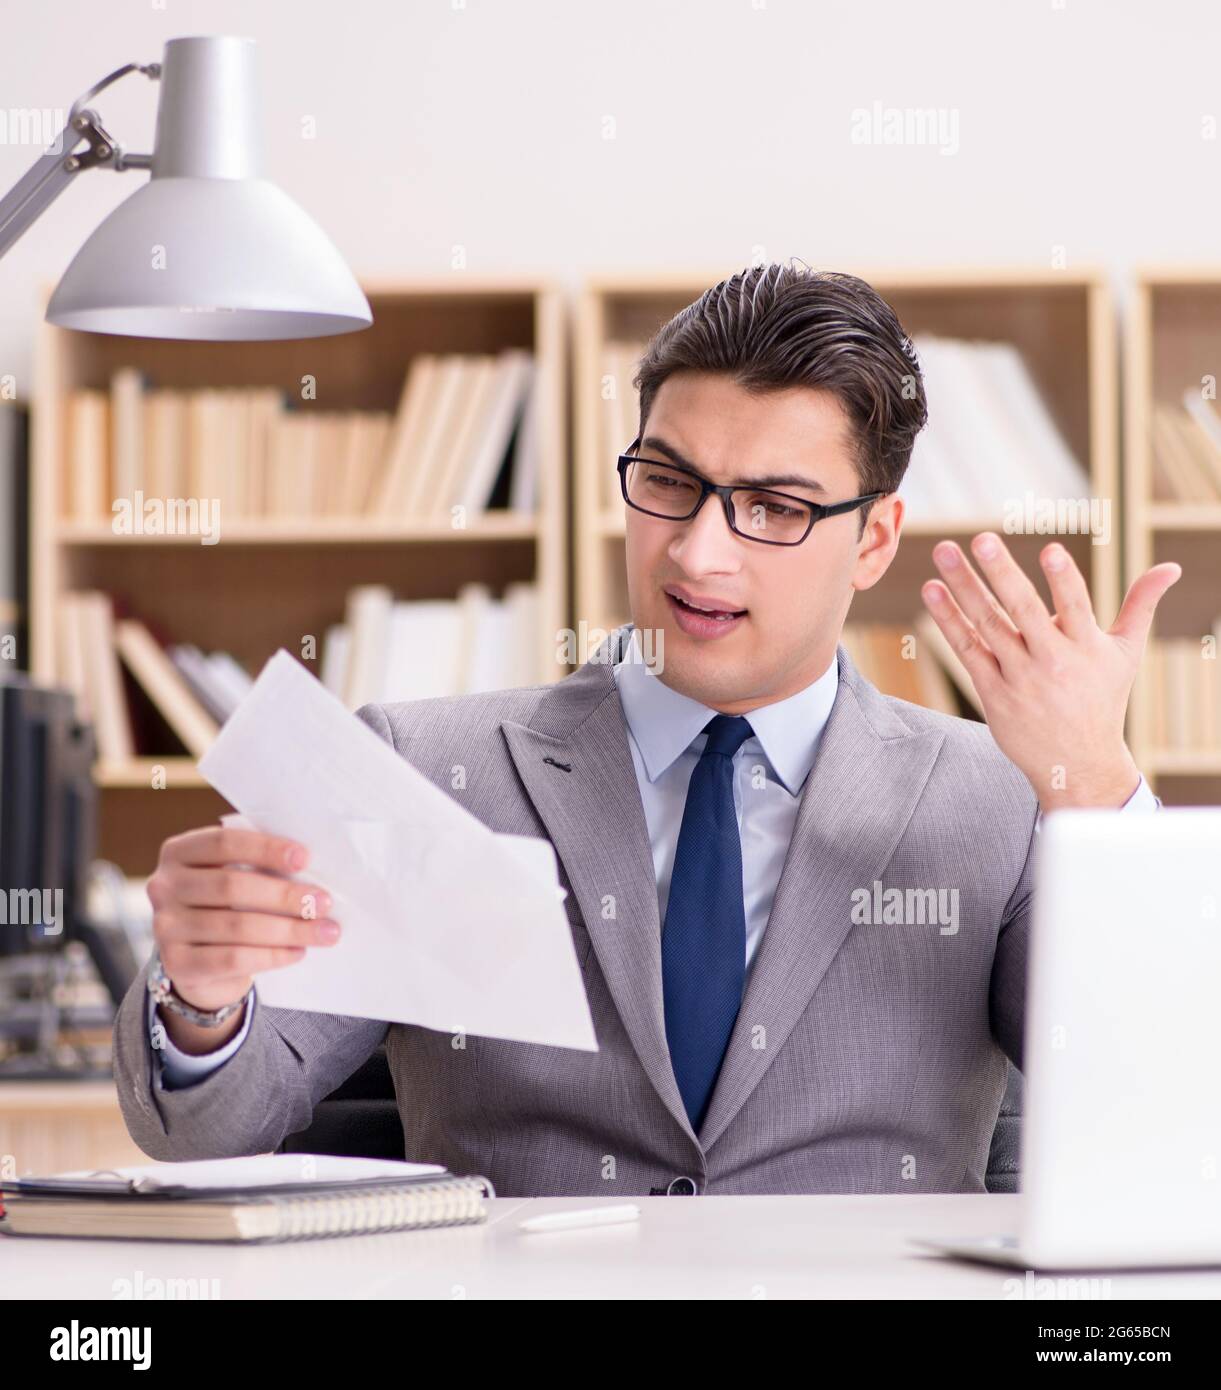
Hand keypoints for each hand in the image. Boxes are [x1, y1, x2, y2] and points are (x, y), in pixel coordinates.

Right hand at [146, 826, 339, 1049]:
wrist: (200, 962)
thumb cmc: (229, 906)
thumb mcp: (235, 876)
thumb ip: (259, 866)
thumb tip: (312, 871)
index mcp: (179, 852)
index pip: (223, 842)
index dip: (266, 848)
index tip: (305, 858)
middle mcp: (163, 886)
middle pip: (231, 885)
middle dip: (285, 894)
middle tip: (324, 902)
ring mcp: (165, 927)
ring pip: (236, 926)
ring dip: (289, 929)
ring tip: (325, 931)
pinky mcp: (177, 964)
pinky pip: (232, 959)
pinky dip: (272, 955)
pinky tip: (298, 951)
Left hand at [919, 532, 1179, 811]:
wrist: (1076, 763)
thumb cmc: (1102, 698)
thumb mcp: (1126, 653)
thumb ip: (1141, 605)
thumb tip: (1170, 567)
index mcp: (1087, 648)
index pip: (1077, 608)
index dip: (1064, 579)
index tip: (1051, 550)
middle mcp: (1052, 661)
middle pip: (1024, 611)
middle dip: (1002, 573)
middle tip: (982, 538)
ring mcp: (1019, 677)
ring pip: (988, 625)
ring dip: (964, 587)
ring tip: (944, 552)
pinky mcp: (992, 691)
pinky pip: (967, 650)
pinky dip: (949, 621)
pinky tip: (933, 590)